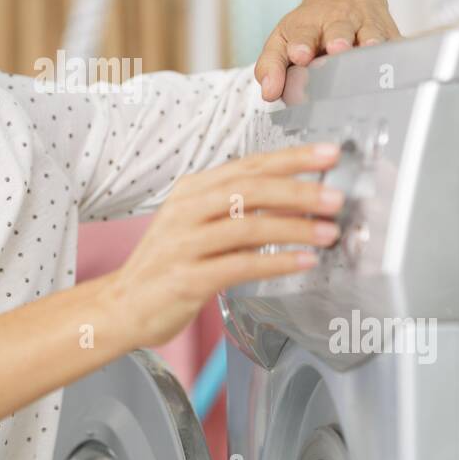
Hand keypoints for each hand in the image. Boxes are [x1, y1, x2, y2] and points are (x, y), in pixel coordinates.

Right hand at [103, 143, 343, 348]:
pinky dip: (275, 263)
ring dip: (294, 228)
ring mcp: (183, 244)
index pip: (248, 165)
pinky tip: (302, 263)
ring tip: (328, 232)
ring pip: (248, 226)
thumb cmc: (168, 264)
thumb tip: (298, 201)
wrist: (123, 305)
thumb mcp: (198, 224)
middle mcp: (186, 210)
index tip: (328, 154)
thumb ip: (238, 209)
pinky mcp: (186, 278)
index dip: (291, 158)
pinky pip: (239, 266)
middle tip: (335, 197)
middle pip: (250, 189)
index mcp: (192, 189)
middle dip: (299, 192)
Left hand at [255, 0, 401, 101]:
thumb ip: (271, 66)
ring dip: (370, 40)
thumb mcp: (283, 39)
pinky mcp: (389, 31)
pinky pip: (396, 41)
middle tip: (336, 47)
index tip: (299, 54)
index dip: (301, 43)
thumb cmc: (310, 25)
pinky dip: (397, 50)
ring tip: (371, 47)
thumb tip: (269, 93)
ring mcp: (365, 23)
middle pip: (339, 28)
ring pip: (371, 31)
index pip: (302, 33)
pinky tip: (398, 60)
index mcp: (308, 25)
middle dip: (338, 38)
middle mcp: (337, 20)